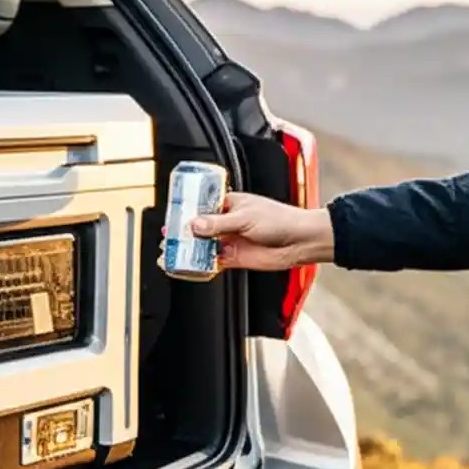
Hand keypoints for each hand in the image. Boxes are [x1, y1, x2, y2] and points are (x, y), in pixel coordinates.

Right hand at [160, 192, 334, 271]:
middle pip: (199, 228)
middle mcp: (227, 222)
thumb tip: (196, 225)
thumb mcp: (245, 217)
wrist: (300, 241)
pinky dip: (202, 264)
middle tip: (169, 238)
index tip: (172, 218)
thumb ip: (218, 223)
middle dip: (184, 233)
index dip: (186, 213)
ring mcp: (230, 240)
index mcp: (230, 204)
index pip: (202, 207)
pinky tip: (192, 265)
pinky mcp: (234, 257)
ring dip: (190, 250)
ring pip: (204, 245)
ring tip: (174, 253)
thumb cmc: (281, 219)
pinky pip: (213, 261)